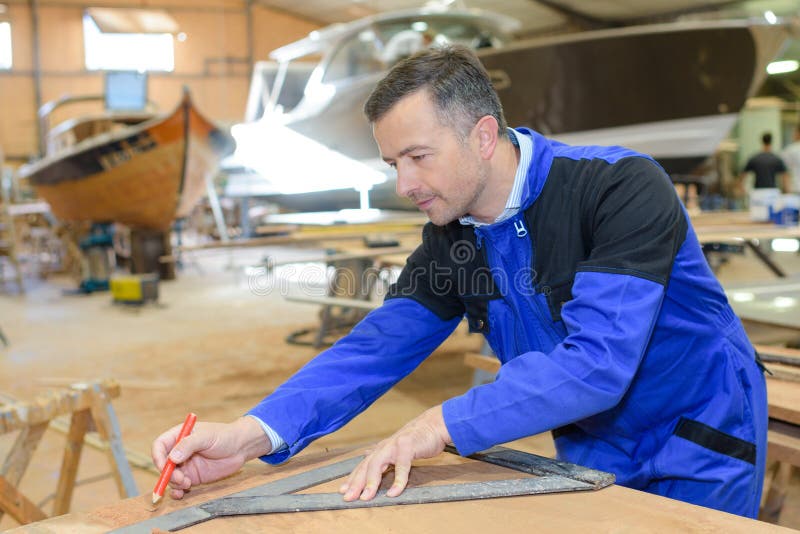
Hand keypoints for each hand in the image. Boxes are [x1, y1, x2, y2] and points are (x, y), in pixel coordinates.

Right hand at [151, 416, 271, 499]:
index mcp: (180, 436)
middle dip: (167, 474)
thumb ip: (189, 445)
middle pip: (163, 464)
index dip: (157, 456)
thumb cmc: (224, 436)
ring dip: (174, 483)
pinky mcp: (193, 477)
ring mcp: (186, 465)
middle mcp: (180, 451)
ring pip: (170, 477)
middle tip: (180, 478)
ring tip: (188, 483)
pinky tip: (182, 493)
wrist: (241, 448)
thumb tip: (172, 457)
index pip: (160, 446)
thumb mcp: (207, 437)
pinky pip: (180, 486)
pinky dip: (178, 491)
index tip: (163, 466)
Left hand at [339, 405, 450, 500]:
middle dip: (356, 482)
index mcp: (382, 449)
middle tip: (349, 498)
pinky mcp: (408, 447)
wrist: (435, 425)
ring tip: (366, 497)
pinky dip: (397, 480)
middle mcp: (384, 447)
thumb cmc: (417, 439)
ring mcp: (395, 446)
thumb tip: (369, 460)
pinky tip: (394, 492)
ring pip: (378, 465)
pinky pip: (401, 466)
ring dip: (371, 482)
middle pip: (366, 466)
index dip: (352, 478)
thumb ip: (385, 456)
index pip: (363, 465)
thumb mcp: (398, 448)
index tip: (343, 491)